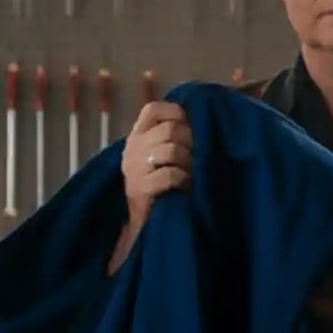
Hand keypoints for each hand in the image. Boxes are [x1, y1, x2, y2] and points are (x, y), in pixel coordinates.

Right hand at [121, 101, 193, 223]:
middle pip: (170, 130)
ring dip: (188, 163)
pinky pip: (170, 175)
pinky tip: (183, 186)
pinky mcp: (140, 189)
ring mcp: (134, 169)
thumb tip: (200, 117)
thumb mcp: (161, 155)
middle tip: (193, 158)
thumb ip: (171, 136)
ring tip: (189, 173)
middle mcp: (132, 148)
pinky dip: (183, 180)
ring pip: (172, 150)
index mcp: (137, 136)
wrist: (142, 223)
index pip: (153, 109)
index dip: (175, 114)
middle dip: (189, 143)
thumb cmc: (160, 186)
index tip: (187, 128)